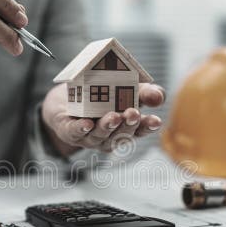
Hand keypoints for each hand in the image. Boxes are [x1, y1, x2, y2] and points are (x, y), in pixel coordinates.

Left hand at [41, 83, 164, 156]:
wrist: (66, 99)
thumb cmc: (101, 96)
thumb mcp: (126, 89)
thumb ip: (145, 92)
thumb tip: (159, 97)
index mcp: (125, 127)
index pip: (140, 129)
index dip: (148, 126)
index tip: (156, 120)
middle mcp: (110, 136)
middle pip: (120, 135)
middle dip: (127, 125)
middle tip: (132, 114)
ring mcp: (89, 137)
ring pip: (100, 136)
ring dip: (107, 127)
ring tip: (113, 117)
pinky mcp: (69, 131)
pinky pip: (76, 132)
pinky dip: (81, 128)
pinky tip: (87, 124)